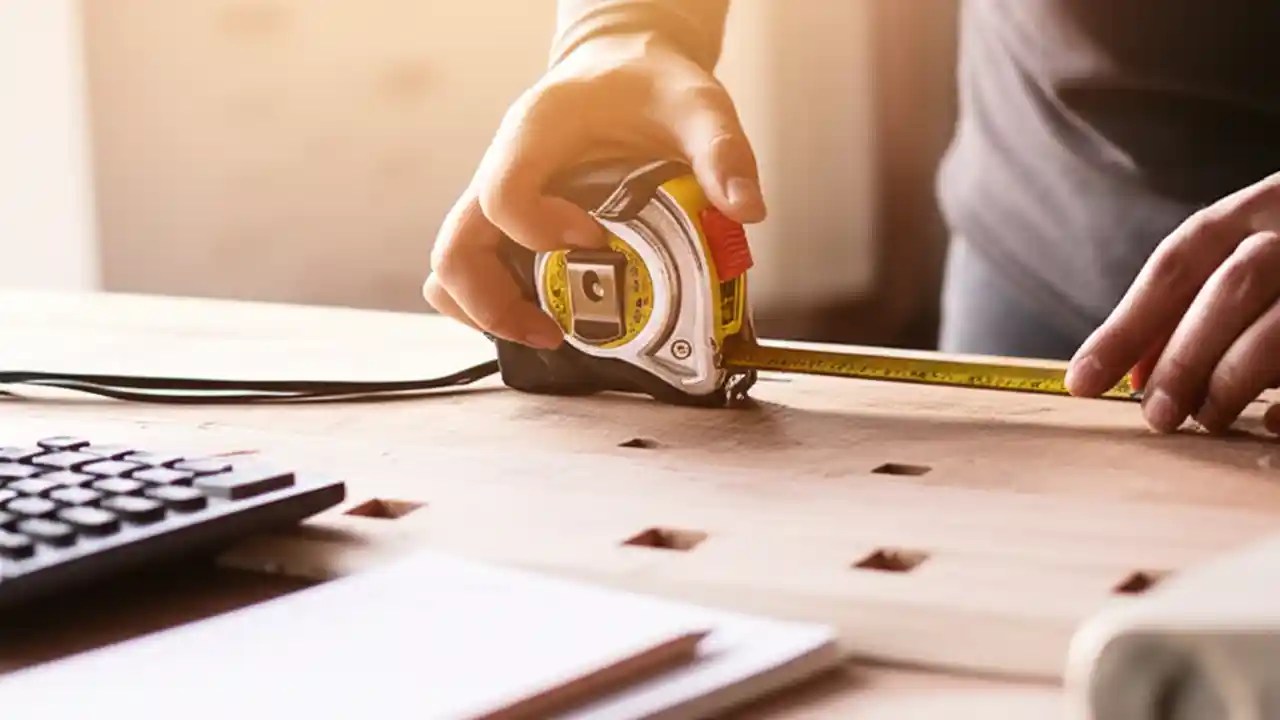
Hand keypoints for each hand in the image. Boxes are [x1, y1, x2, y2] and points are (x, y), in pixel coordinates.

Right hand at [422, 35, 764, 348]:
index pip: (504, 195)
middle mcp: (501, 168)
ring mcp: (498, 202)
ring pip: (455, 269)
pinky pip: (479, 271)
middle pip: (455, 249)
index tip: (594, 239)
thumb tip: (747, 211)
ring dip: (489, 312)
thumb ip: (721, 150)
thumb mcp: (696, 103)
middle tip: (551, 332)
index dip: (540, 231)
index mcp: (534, 132)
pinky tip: (550, 319)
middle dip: (492, 303)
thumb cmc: (648, 83)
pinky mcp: (510, 227)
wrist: (623, 68)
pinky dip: (500, 305)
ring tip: (550, 335)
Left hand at [1066, 170, 1279, 434]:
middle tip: (1154, 415)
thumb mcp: (1258, 262)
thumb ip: (1198, 308)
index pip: (1181, 259)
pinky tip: (1273, 426)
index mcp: (1267, 203)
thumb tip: (1131, 375)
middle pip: (1236, 282)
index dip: (1128, 323)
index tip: (1084, 382)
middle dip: (1185, 355)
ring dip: (1237, 379)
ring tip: (1206, 420)